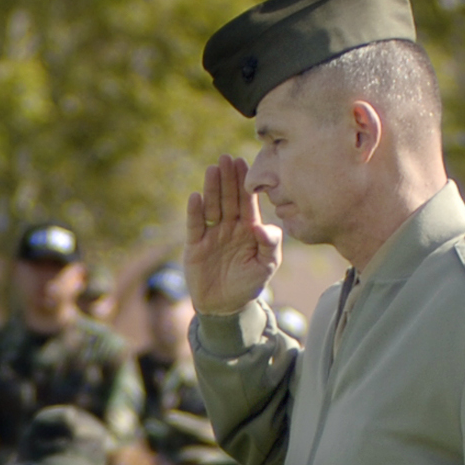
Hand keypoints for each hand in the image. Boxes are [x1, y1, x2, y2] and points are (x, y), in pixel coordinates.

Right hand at [184, 156, 283, 319]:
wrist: (225, 306)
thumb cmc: (249, 284)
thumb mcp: (266, 266)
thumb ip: (270, 244)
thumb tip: (262, 226)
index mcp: (248, 229)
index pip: (246, 201)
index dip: (244, 183)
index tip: (243, 163)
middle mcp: (229, 227)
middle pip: (228, 199)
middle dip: (228, 179)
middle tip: (226, 158)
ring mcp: (212, 235)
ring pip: (212, 207)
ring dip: (212, 188)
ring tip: (212, 169)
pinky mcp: (195, 246)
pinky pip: (195, 225)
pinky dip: (195, 212)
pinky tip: (196, 196)